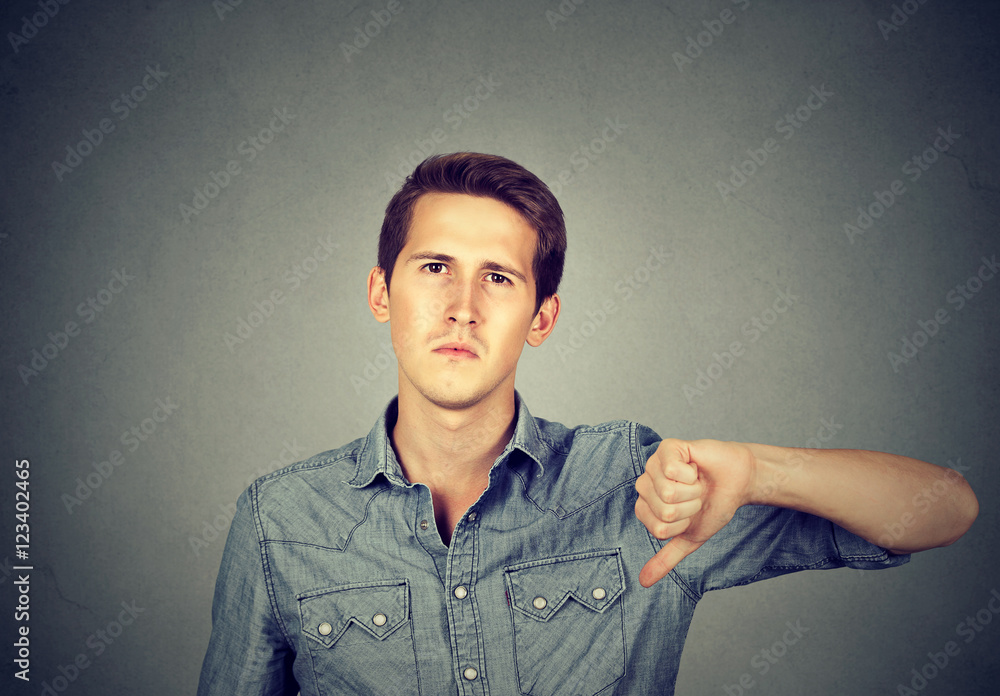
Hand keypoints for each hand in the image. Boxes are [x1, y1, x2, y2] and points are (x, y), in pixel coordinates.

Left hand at [635, 438, 755, 586]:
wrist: (738, 483)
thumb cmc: (713, 506)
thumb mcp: (690, 537)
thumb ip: (666, 559)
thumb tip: (643, 582)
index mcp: (646, 506)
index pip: (657, 528)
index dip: (681, 525)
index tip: (690, 514)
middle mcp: (645, 484)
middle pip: (663, 510)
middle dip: (689, 508)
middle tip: (697, 497)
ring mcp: (654, 464)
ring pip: (668, 492)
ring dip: (692, 491)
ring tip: (697, 483)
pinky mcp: (667, 448)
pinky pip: (671, 470)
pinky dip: (692, 474)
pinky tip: (696, 468)